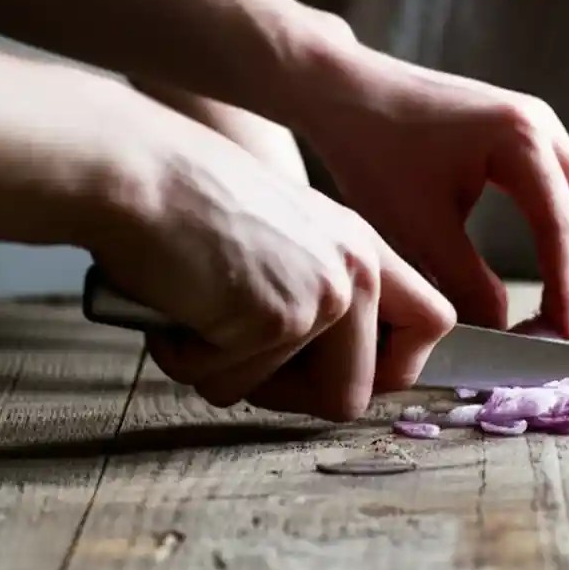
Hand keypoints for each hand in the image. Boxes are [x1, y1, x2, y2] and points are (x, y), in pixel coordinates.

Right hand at [91, 121, 454, 420]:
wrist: (135, 169)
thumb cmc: (186, 202)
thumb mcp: (282, 239)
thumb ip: (317, 295)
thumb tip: (326, 376)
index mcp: (363, 249)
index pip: (433, 324)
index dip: (394, 368)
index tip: (347, 375)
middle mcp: (356, 272)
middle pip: (353, 396)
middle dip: (288, 398)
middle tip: (238, 355)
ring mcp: (323, 297)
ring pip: (287, 401)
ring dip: (228, 374)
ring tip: (199, 311)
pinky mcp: (277, 318)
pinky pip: (229, 384)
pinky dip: (188, 358)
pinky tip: (177, 303)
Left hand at [288, 28, 568, 339]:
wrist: (343, 91)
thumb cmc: (372, 151)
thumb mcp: (417, 228)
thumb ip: (467, 284)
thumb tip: (506, 333)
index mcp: (520, 139)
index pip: (563, 228)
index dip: (568, 290)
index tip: (564, 339)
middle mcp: (543, 127)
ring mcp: (539, 129)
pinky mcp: (525, 138)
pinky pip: (568, 195)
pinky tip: (553, 278)